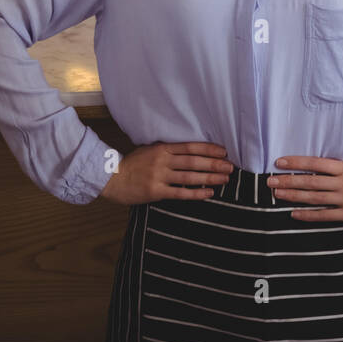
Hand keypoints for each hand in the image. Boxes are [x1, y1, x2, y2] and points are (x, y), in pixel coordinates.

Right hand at [99, 141, 233, 205]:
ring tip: (225, 179)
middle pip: (193, 162)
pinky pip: (180, 193)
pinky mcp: (156, 192)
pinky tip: (209, 194)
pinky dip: (196, 194)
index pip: (190, 147)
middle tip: (231, 166)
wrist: (112, 177)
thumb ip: (168, 151)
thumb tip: (191, 152)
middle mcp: (162, 161)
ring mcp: (159, 176)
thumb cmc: (132, 164)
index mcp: (162, 148)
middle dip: (214, 164)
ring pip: (189, 177)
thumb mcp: (150, 150)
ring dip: (209, 178)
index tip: (224, 151)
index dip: (208, 149)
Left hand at [267, 152, 342, 228]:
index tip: (280, 162)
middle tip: (270, 181)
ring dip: (294, 196)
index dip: (297, 162)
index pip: (316, 163)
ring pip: (314, 197)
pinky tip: (295, 215)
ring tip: (278, 195)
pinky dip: (309, 215)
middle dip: (288, 180)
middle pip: (310, 181)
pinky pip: (325, 215)